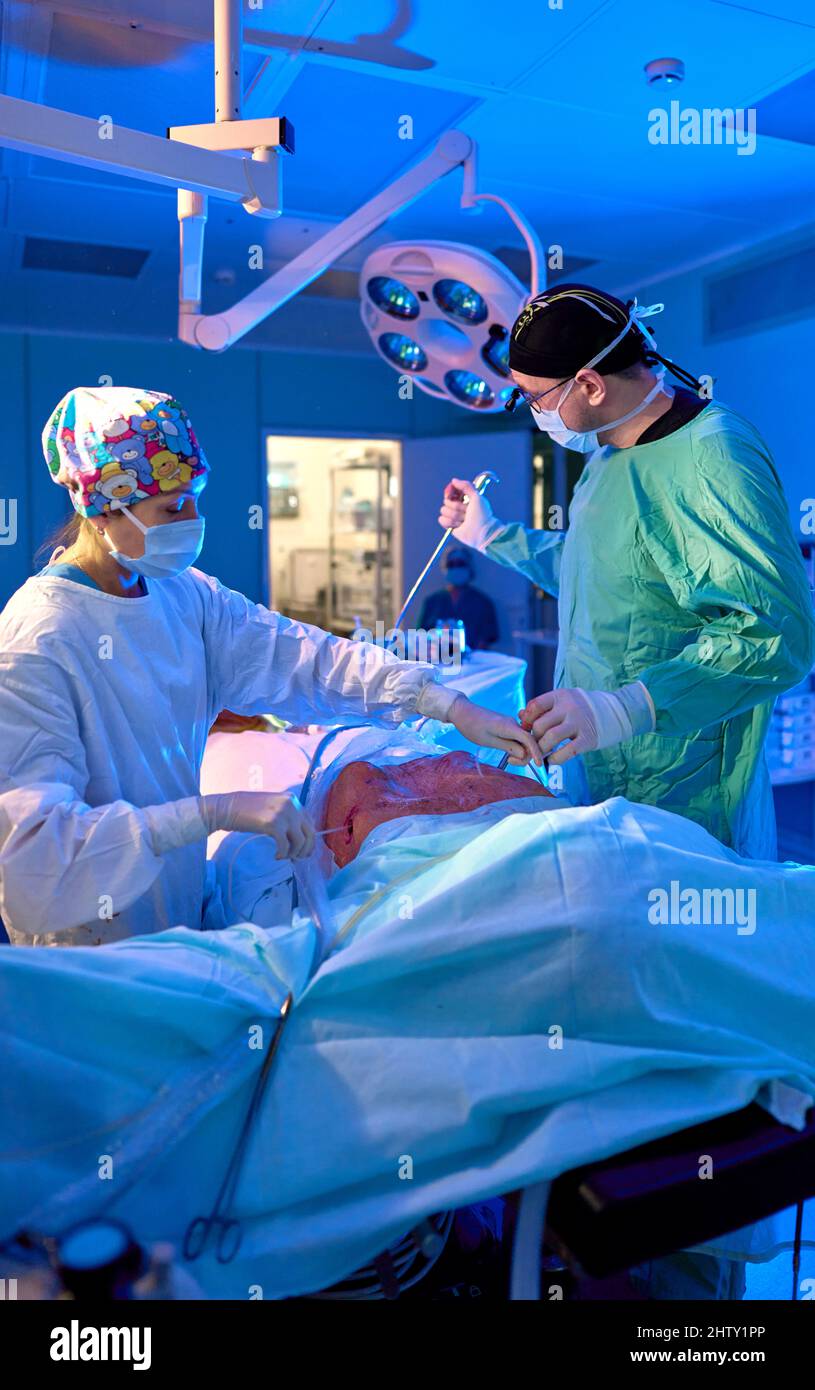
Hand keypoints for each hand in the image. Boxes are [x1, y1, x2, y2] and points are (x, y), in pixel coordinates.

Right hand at [200, 791, 315, 859]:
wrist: (227, 808)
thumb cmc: (247, 811)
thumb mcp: (272, 808)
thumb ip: (287, 817)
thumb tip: (299, 838)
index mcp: (292, 799)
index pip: (310, 821)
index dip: (309, 839)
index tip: (303, 850)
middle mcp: (291, 804)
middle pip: (310, 832)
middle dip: (306, 849)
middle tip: (297, 858)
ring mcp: (283, 813)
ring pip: (300, 841)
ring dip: (294, 853)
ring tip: (284, 857)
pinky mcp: (273, 824)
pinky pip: (286, 845)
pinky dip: (283, 854)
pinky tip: (276, 856)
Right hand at [439, 478, 502, 550]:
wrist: (482, 532)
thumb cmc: (482, 515)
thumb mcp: (477, 496)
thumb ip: (466, 486)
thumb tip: (453, 480)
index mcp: (465, 498)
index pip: (451, 490)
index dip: (450, 491)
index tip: (452, 494)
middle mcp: (459, 506)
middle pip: (446, 501)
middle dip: (457, 507)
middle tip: (467, 511)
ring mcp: (454, 515)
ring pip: (443, 510)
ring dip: (455, 516)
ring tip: (465, 520)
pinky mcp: (450, 525)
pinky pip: (441, 520)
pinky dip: (450, 523)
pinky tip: (459, 526)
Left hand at [449, 694, 541, 765]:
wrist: (463, 712)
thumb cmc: (472, 726)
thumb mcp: (488, 740)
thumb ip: (508, 747)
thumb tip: (525, 754)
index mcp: (509, 726)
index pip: (529, 739)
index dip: (536, 752)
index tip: (539, 764)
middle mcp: (513, 723)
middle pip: (528, 741)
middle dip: (525, 755)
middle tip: (510, 762)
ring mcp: (511, 724)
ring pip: (523, 741)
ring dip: (520, 751)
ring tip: (508, 758)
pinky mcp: (507, 726)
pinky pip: (517, 738)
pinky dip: (516, 747)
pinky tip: (508, 751)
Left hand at [519, 683, 653, 764]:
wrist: (615, 712)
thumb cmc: (582, 709)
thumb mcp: (564, 702)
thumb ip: (543, 708)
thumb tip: (521, 716)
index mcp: (561, 695)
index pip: (535, 705)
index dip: (526, 719)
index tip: (526, 729)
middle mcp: (569, 707)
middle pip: (540, 725)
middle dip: (533, 738)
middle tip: (533, 745)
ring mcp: (579, 723)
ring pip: (550, 738)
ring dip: (541, 750)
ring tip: (540, 755)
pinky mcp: (588, 739)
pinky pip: (566, 752)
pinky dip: (554, 759)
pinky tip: (552, 760)